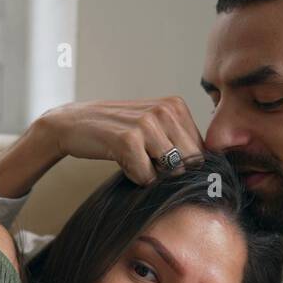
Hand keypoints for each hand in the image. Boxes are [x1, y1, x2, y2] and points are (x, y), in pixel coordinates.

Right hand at [39, 98, 206, 185]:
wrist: (74, 124)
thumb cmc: (116, 131)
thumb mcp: (153, 127)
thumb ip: (180, 140)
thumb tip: (208, 171)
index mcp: (176, 105)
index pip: (201, 150)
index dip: (182, 164)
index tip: (157, 156)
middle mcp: (166, 110)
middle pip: (190, 163)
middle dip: (169, 172)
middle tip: (144, 159)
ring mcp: (148, 123)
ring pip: (170, 172)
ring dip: (150, 174)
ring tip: (132, 157)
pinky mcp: (129, 140)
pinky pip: (147, 177)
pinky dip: (134, 177)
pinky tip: (120, 159)